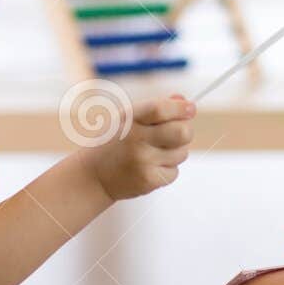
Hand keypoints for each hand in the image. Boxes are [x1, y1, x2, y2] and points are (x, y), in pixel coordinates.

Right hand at [79, 93, 194, 201]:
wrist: (92, 175)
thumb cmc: (116, 141)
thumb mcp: (128, 119)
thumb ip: (157, 109)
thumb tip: (186, 103)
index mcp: (130, 119)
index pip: (160, 109)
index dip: (180, 108)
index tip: (191, 108)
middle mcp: (136, 140)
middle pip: (182, 132)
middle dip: (186, 130)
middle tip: (179, 132)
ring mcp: (142, 161)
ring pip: (182, 153)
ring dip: (176, 152)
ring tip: (155, 152)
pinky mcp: (148, 180)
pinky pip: (174, 172)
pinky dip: (168, 169)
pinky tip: (150, 167)